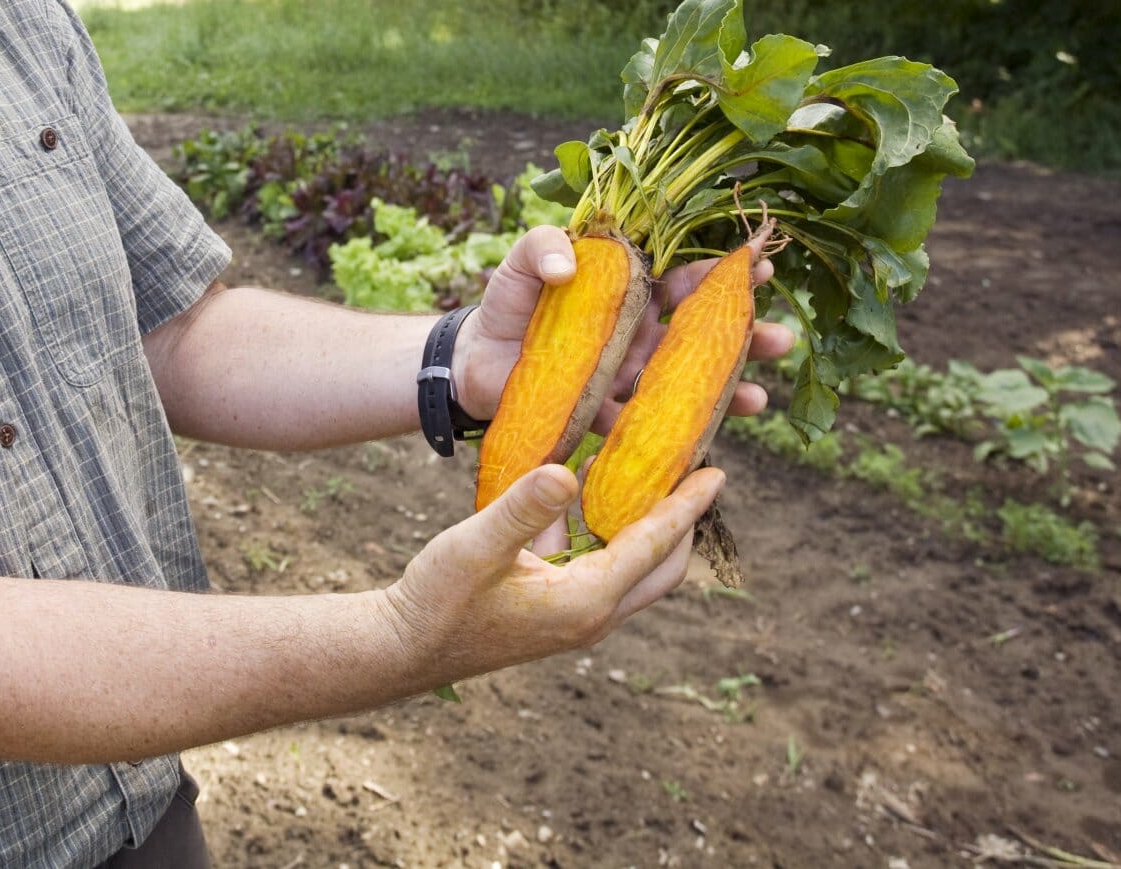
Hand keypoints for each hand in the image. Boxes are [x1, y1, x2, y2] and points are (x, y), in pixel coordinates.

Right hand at [379, 462, 723, 682]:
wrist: (403, 649)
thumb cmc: (436, 600)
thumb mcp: (474, 545)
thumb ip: (522, 507)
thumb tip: (566, 471)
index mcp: (585, 601)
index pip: (653, 545)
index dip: (687, 506)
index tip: (718, 473)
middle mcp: (592, 615)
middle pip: (662, 567)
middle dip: (683, 522)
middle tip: (694, 474)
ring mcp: (574, 618)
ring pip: (632, 570)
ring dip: (644, 527)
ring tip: (645, 476)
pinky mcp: (555, 613)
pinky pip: (598, 569)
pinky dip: (604, 533)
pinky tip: (581, 493)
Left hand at [451, 227, 793, 428]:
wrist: (472, 363)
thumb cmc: (507, 305)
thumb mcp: (521, 263)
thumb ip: (542, 247)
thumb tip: (569, 265)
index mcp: (630, 293)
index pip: (685, 280)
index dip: (723, 275)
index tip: (760, 269)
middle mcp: (639, 335)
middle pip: (702, 335)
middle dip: (745, 336)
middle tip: (780, 339)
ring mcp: (628, 377)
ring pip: (687, 384)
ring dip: (727, 392)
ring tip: (761, 399)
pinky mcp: (607, 415)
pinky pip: (647, 429)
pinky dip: (676, 437)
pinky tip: (704, 444)